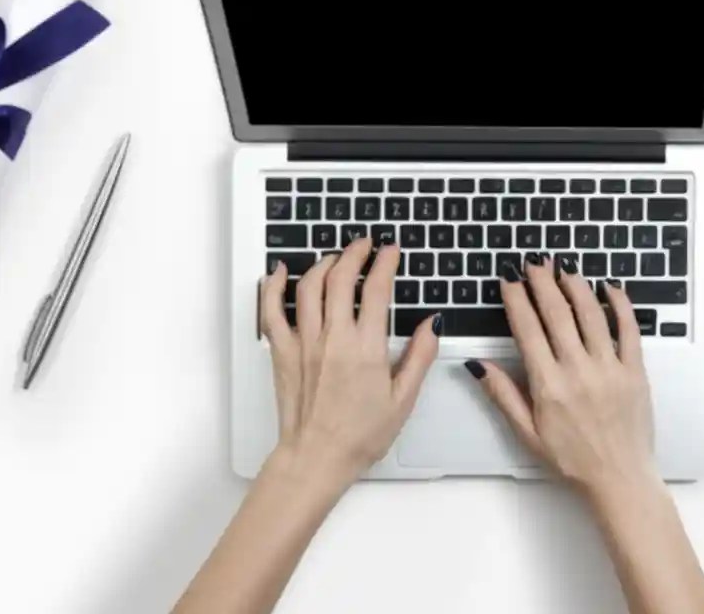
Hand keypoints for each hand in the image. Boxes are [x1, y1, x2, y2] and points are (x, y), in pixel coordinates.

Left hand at [258, 237, 439, 484]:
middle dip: (355, 253)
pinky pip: (271, 310)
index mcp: (366, 348)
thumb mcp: (403, 399)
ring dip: (323, 264)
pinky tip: (279, 272)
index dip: (385, 262)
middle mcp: (333, 338)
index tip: (391, 251)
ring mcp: (303, 343)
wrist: (316, 458)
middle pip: (341, 277)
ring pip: (308, 286)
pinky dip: (273, 286)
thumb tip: (433, 324)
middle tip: (365, 245)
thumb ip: (420, 356)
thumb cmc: (359, 436)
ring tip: (335, 258)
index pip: (377, 289)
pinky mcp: (281, 352)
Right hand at [472, 256, 657, 497]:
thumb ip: (503, 395)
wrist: (619, 479)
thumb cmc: (572, 461)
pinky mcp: (635, 371)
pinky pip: (629, 330)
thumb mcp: (527, 433)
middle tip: (534, 263)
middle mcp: (579, 371)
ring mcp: (610, 369)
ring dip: (576, 286)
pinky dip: (620, 305)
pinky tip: (610, 288)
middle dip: (542, 283)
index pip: (528, 330)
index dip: (516, 300)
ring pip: (591, 314)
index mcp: (549, 386)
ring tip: (564, 268)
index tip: (509, 280)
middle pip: (557, 314)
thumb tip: (478, 365)